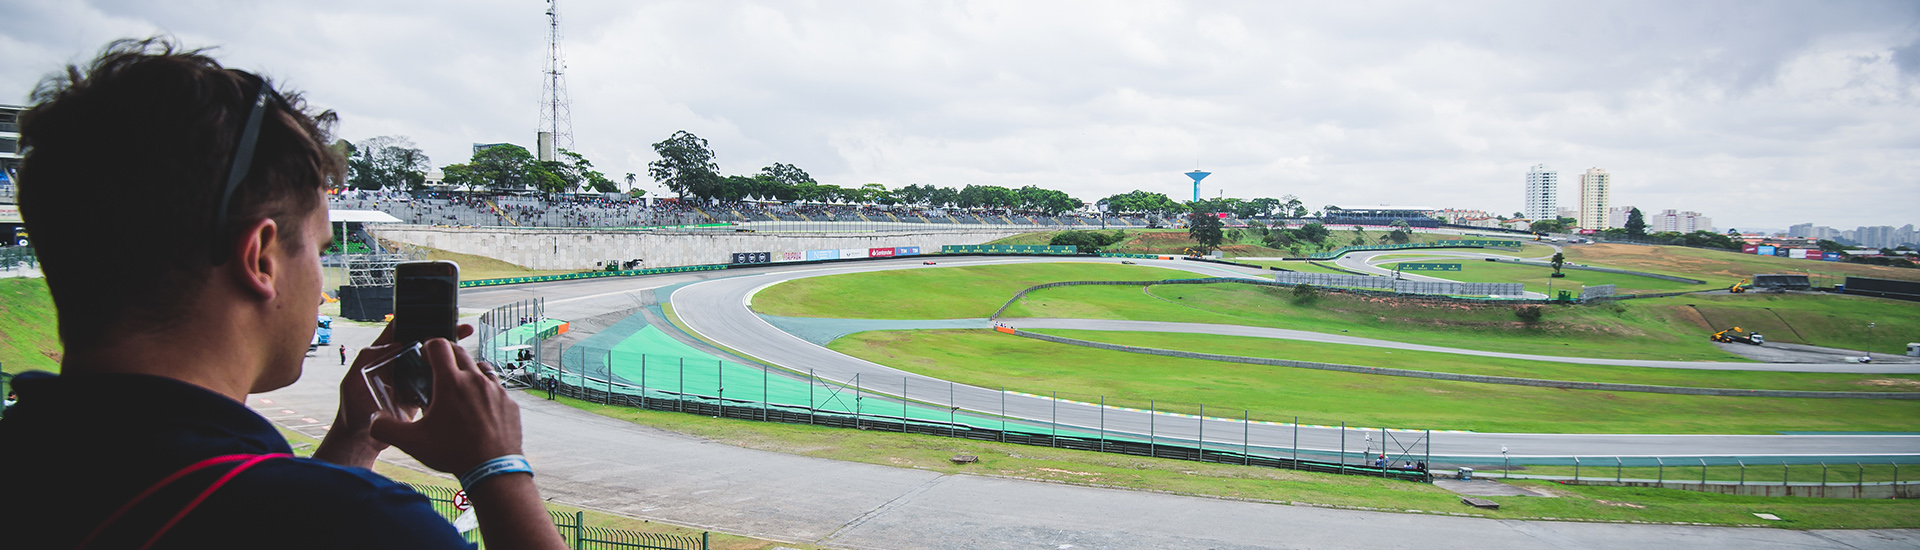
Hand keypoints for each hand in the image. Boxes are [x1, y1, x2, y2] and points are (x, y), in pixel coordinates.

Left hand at [312, 323, 471, 467]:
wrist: (362, 440)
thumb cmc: (353, 410)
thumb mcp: (353, 381)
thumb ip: (367, 359)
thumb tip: (394, 343)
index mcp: (381, 357)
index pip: (399, 331)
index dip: (416, 319)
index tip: (435, 313)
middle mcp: (397, 365)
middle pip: (420, 344)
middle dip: (440, 335)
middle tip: (462, 329)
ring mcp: (409, 379)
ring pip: (430, 362)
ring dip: (446, 355)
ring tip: (465, 346)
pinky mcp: (418, 395)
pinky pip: (434, 382)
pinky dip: (447, 377)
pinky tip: (461, 373)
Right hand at [369, 336, 522, 474]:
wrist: (492, 469)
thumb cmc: (453, 453)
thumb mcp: (412, 443)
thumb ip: (385, 428)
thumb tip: (373, 420)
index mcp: (451, 383)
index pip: (439, 345)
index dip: (429, 346)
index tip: (424, 356)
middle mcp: (476, 380)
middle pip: (460, 352)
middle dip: (447, 356)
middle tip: (438, 370)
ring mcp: (496, 390)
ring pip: (481, 368)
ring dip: (469, 371)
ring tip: (459, 389)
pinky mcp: (509, 402)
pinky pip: (497, 388)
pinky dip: (486, 391)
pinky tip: (479, 407)